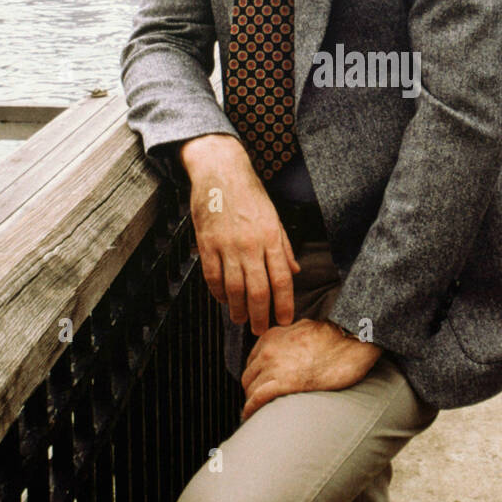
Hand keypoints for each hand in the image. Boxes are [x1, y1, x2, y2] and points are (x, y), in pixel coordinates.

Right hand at [181, 133, 300, 335]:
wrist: (220, 171)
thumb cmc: (249, 193)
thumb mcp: (274, 216)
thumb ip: (284, 247)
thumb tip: (294, 272)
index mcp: (271, 237)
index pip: (282, 279)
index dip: (284, 304)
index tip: (285, 319)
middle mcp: (250, 244)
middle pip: (258, 290)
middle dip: (261, 315)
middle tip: (261, 329)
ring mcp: (227, 245)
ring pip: (234, 288)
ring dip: (239, 309)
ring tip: (242, 320)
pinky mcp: (207, 244)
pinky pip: (212, 277)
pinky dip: (218, 293)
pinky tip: (224, 300)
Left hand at [240, 319, 382, 421]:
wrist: (352, 340)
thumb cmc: (337, 338)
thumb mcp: (305, 330)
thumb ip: (290, 340)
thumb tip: (290, 352)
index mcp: (273, 337)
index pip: (253, 362)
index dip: (257, 376)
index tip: (261, 386)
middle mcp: (268, 350)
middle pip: (249, 377)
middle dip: (253, 391)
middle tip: (261, 403)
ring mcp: (274, 366)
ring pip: (251, 389)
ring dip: (253, 402)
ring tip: (259, 413)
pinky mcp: (284, 383)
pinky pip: (257, 399)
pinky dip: (252, 409)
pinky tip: (251, 416)